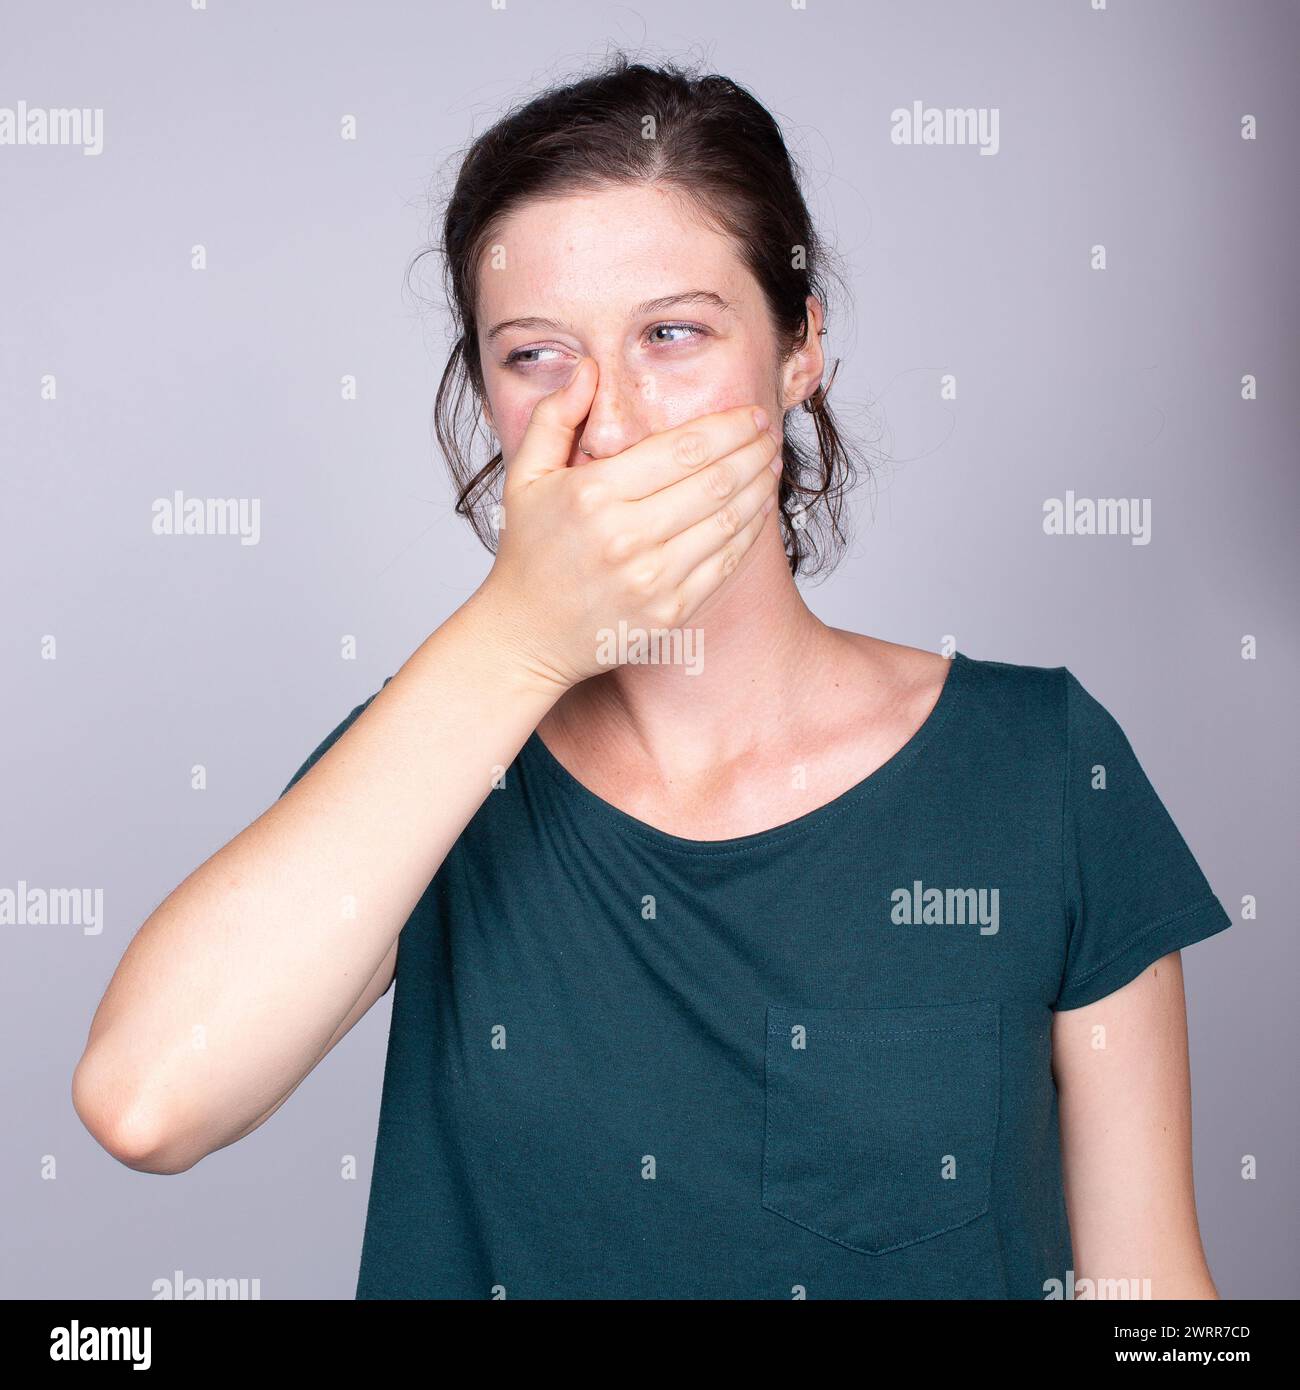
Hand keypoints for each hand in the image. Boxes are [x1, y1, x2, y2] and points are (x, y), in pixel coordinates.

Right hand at [468, 356, 781, 691]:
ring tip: (771, 465)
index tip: (751, 415)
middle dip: (753, 451)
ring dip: (760, 487)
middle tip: (770, 433)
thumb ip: (556, 417)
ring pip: (728, 521)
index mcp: (594, 494)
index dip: (729, 428)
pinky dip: (750, 532)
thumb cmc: (528, 552)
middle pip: (715, 481)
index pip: (683, 449)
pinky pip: (725, 565)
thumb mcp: (525, 476)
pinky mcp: (669, 613)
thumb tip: (590, 369)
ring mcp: (652, 580)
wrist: (526, 635)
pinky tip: (758, 509)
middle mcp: (626, 537)